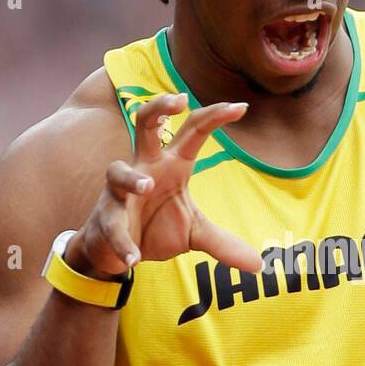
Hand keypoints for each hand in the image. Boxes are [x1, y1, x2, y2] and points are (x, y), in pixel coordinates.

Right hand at [66, 92, 263, 278]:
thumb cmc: (154, 229)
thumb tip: (258, 265)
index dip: (214, 116)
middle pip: (145, 124)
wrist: (116, 253)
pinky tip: (134, 257)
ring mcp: (121, 192)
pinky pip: (112, 225)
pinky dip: (123, 241)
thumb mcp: (194, 235)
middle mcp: (145, 169)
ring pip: (118, 171)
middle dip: (158, 109)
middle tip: (178, 100)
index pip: (193, 132)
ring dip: (132, 177)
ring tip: (146, 186)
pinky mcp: (106, 219)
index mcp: (171, 165)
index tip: (241, 107)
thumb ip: (223, 243)